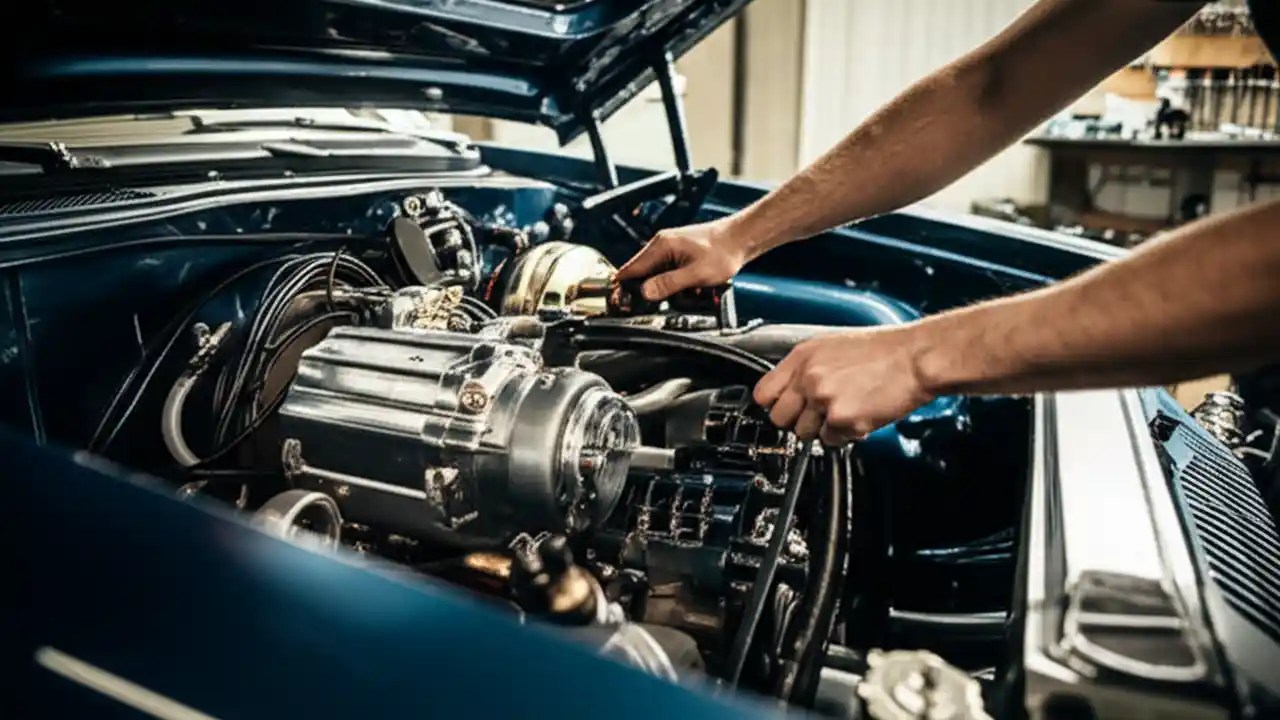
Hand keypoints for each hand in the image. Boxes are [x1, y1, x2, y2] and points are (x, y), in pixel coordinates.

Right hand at [614, 218, 749, 300]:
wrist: (741, 239)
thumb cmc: (723, 252)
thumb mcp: (696, 274)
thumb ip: (668, 283)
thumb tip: (645, 292)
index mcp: (661, 245)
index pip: (631, 268)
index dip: (624, 287)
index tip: (621, 302)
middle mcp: (662, 244)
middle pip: (641, 273)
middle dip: (647, 291)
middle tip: (655, 305)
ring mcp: (670, 248)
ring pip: (655, 274)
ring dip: (663, 288)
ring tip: (683, 294)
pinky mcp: (679, 254)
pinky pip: (667, 272)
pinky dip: (674, 283)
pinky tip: (689, 288)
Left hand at [753, 327, 933, 444]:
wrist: (915, 358)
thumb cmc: (884, 352)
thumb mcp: (833, 347)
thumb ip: (807, 369)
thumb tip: (792, 390)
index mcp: (802, 357)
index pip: (763, 393)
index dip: (774, 405)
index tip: (783, 409)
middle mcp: (808, 378)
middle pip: (779, 419)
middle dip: (797, 421)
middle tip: (818, 415)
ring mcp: (823, 400)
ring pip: (804, 433)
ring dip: (822, 429)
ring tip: (845, 412)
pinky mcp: (842, 420)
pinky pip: (830, 440)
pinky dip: (844, 435)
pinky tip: (859, 416)